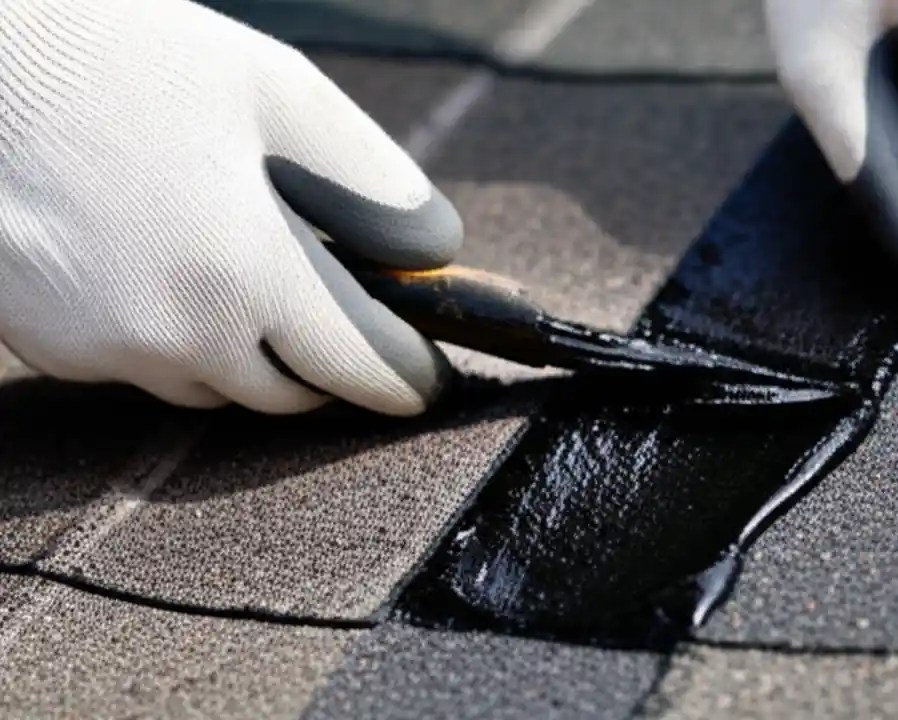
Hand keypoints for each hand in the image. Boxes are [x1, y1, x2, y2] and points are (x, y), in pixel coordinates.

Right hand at [0, 0, 462, 414]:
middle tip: (334, 316)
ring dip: (243, 353)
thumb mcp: (277, 92)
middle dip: (322, 364)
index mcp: (245, 274)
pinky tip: (156, 268)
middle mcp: (175, 334)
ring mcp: (104, 350)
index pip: (355, 367)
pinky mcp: (51, 348)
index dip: (401, 380)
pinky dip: (170, 337)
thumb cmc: (128, 60)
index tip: (423, 384)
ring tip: (238, 275)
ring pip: (211, 387)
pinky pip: (142, 366)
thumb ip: (371, 178)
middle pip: (285, 391)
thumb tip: (436, 250)